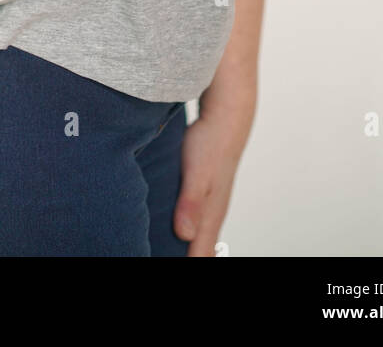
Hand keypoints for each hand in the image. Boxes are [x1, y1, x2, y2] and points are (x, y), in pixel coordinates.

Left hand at [173, 107, 253, 256]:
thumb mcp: (196, 173)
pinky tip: (168, 230)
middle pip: (200, 251)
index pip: (199, 256)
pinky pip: (192, 221)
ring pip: (196, 237)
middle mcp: (211, 215)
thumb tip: (185, 235)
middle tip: (157, 257)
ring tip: (160, 250)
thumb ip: (191, 203)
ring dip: (183, 248)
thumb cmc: (210, 144)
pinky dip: (183, 233)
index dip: (187, 265)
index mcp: (210, 216)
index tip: (160, 265)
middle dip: (184, 259)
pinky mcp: (202, 193)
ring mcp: (208, 204)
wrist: (225, 117)